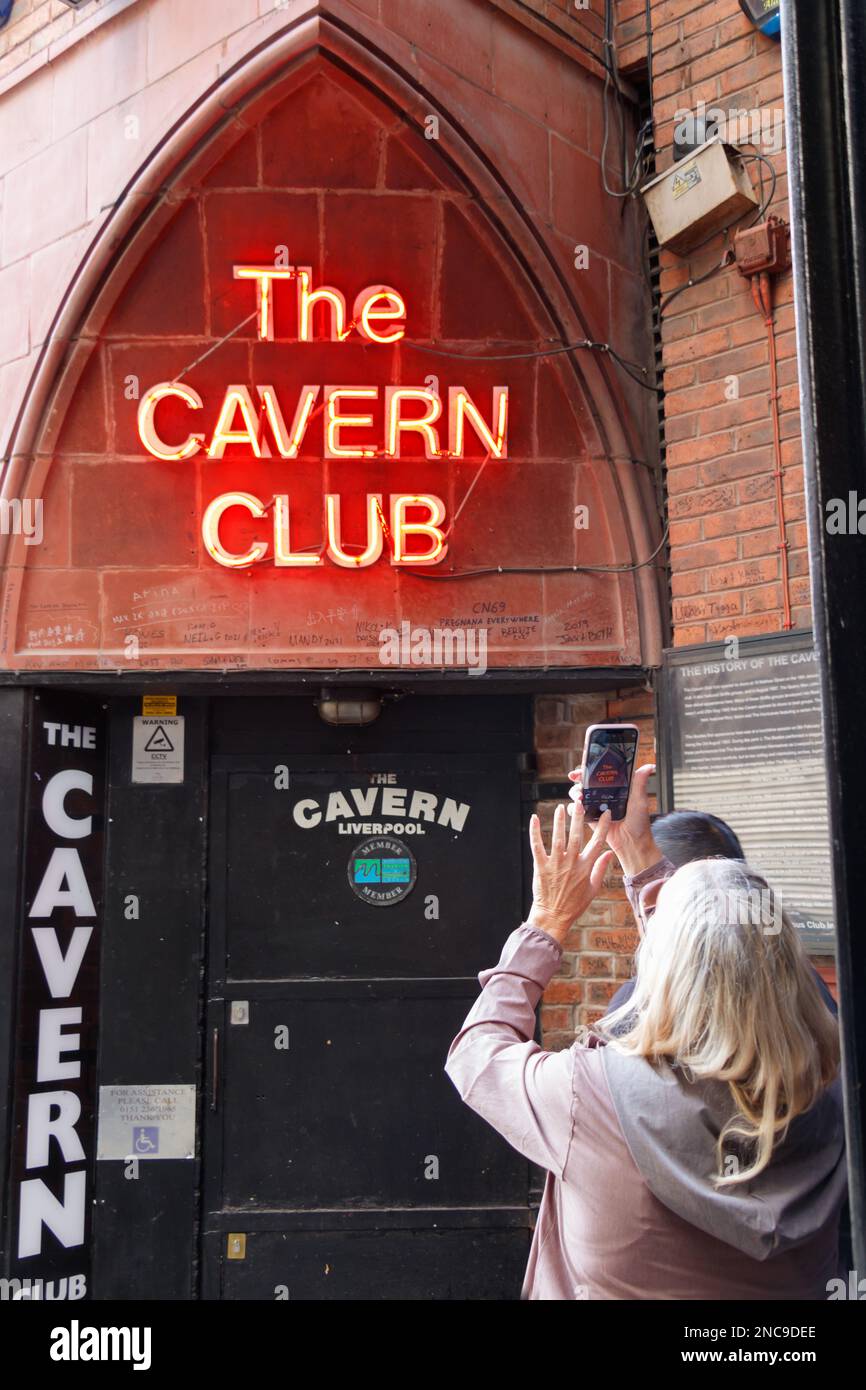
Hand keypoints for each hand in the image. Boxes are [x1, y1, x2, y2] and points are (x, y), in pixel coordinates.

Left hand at [527, 801, 613, 944]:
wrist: (554, 916)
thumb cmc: (574, 904)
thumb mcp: (593, 889)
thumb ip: (601, 869)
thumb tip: (610, 853)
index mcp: (586, 867)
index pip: (597, 842)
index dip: (602, 827)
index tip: (606, 813)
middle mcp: (572, 863)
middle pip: (577, 836)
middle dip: (578, 818)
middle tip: (580, 803)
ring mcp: (556, 864)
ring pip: (558, 838)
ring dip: (559, 821)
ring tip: (560, 808)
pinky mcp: (541, 866)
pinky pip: (537, 846)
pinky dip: (534, 832)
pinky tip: (533, 818)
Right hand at [568, 762, 660, 877]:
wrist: (632, 844)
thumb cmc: (639, 824)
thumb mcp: (640, 800)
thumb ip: (640, 783)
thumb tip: (649, 766)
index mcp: (615, 789)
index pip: (600, 774)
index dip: (589, 769)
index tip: (583, 767)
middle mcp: (604, 796)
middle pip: (586, 783)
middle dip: (578, 779)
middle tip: (575, 779)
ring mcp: (596, 807)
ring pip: (579, 795)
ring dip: (575, 793)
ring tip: (579, 797)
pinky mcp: (590, 819)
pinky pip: (577, 811)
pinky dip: (573, 808)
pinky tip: (576, 808)